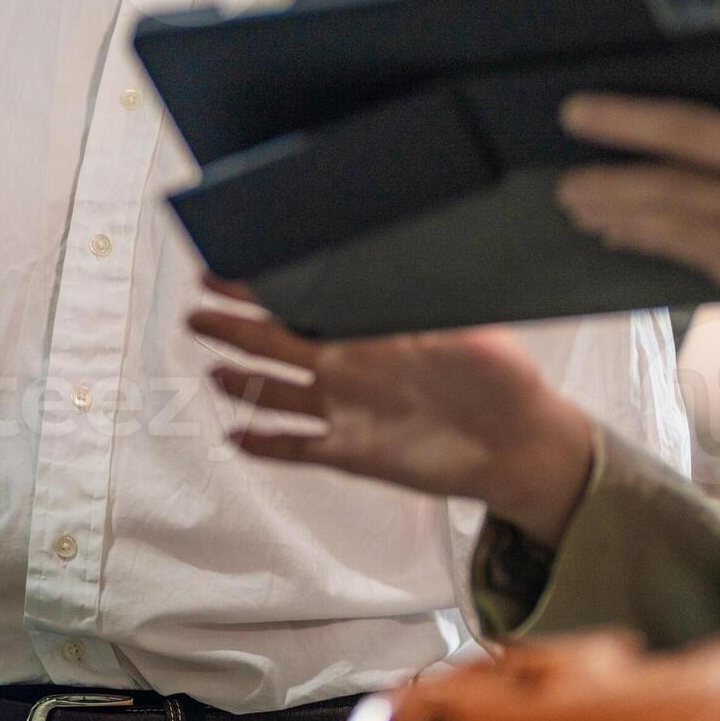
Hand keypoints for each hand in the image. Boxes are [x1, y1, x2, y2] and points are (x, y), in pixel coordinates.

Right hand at [187, 281, 600, 546]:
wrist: (523, 445)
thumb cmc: (503, 378)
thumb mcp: (468, 328)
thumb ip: (422, 304)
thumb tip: (391, 268)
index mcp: (370, 329)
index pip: (304, 301)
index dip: (262, 288)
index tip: (224, 269)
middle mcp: (349, 366)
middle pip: (275, 342)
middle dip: (234, 325)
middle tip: (196, 310)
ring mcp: (346, 410)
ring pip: (277, 393)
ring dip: (242, 381)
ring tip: (210, 367)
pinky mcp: (353, 452)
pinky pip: (298, 448)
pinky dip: (266, 444)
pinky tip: (234, 437)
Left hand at [554, 64, 719, 341]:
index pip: (692, 134)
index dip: (628, 120)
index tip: (578, 112)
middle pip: (667, 194)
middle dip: (606, 184)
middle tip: (560, 175)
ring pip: (672, 235)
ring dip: (617, 219)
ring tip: (577, 202)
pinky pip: (693, 264)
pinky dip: (651, 245)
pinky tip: (619, 233)